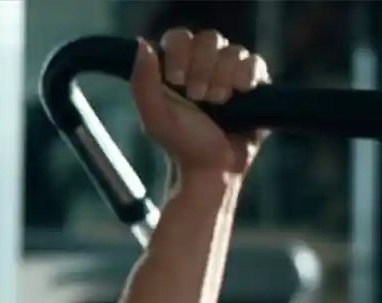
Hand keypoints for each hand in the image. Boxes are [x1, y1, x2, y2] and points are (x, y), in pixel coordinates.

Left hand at [131, 28, 270, 179]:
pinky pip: (255, 61)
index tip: (176, 81)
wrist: (212, 168)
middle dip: (202, 69)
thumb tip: (143, 44)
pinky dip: (246, 75)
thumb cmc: (180, 143)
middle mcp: (203, 64)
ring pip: (233, 50)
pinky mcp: (254, 81)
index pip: (180, 37)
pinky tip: (241, 92)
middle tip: (198, 97)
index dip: (179, 54)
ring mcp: (230, 71)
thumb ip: (142, 82)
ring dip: (222, 77)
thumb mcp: (155, 116)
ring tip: (218, 102)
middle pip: (209, 39)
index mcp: (176, 67)